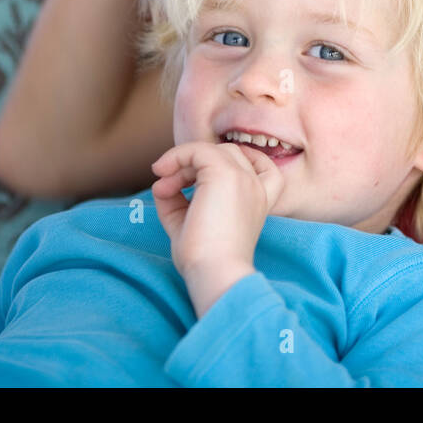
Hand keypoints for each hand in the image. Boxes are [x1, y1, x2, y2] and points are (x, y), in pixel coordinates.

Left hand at [151, 141, 284, 315]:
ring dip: (183, 163)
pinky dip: (176, 157)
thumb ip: (178, 201)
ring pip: (212, 150)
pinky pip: (197, 150)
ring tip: (164, 188)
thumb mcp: (191, 224)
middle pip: (227, 155)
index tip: (196, 177)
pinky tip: (161, 173)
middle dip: (196, 167)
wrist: (215, 272)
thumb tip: (162, 183)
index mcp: (260, 201)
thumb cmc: (205, 258)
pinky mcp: (225, 174)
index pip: (261, 167)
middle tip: (170, 190)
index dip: (231, 163)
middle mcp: (256, 186)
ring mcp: (244, 177)